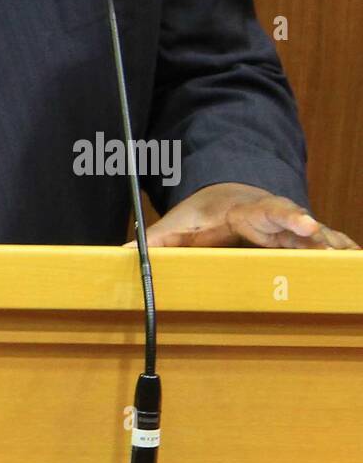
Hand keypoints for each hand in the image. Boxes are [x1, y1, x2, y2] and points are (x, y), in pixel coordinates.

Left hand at [128, 182, 358, 249]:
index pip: (269, 211)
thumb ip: (155, 241)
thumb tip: (122, 255)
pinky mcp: (300, 242)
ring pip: (318, 237)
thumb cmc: (203, 213)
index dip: (288, 217)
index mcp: (246, 210)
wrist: (225, 197)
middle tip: (333, 247)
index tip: (306, 224)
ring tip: (353, 261)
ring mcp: (290, 228)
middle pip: (300, 224)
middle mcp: (274, 216)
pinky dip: (340, 254)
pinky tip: (354, 265)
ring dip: (334, 248)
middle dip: (317, 235)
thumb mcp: (177, 225)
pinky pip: (324, 247)